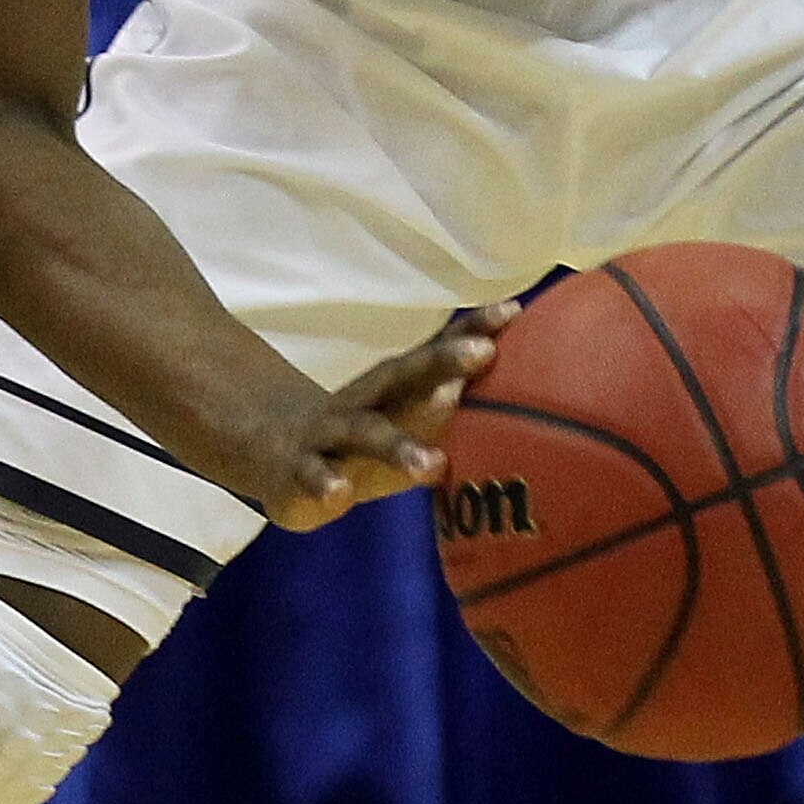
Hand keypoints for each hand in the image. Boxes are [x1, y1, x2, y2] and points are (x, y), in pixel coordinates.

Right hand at [248, 313, 503, 533]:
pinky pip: (311, 476)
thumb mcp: (406, 412)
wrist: (277, 450)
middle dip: (444, 362)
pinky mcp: (299, 470)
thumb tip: (527, 385)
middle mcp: (366, 400)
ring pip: (364, 434)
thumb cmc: (365, 434)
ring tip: (433, 464)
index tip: (512, 310)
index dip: (472, 330)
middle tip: (485, 351)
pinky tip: (338, 493)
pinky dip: (323, 483)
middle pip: (405, 375)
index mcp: (396, 385)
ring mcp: (330, 434)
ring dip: (397, 445)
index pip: (437, 352)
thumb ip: (450, 395)